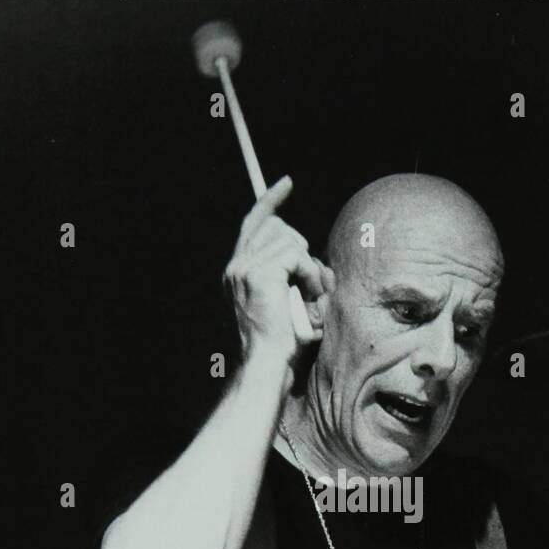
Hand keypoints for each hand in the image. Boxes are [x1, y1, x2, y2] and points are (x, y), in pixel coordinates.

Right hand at [223, 175, 332, 372]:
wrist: (266, 364)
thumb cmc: (280, 345)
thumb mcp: (284, 303)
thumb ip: (288, 276)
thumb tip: (309, 256)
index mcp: (237, 273)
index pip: (254, 223)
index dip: (271, 201)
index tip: (286, 183)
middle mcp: (236, 267)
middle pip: (279, 227)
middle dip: (302, 250)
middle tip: (312, 284)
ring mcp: (245, 268)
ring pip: (291, 241)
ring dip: (310, 268)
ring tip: (311, 297)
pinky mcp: (260, 274)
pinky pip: (297, 256)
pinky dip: (311, 276)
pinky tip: (310, 297)